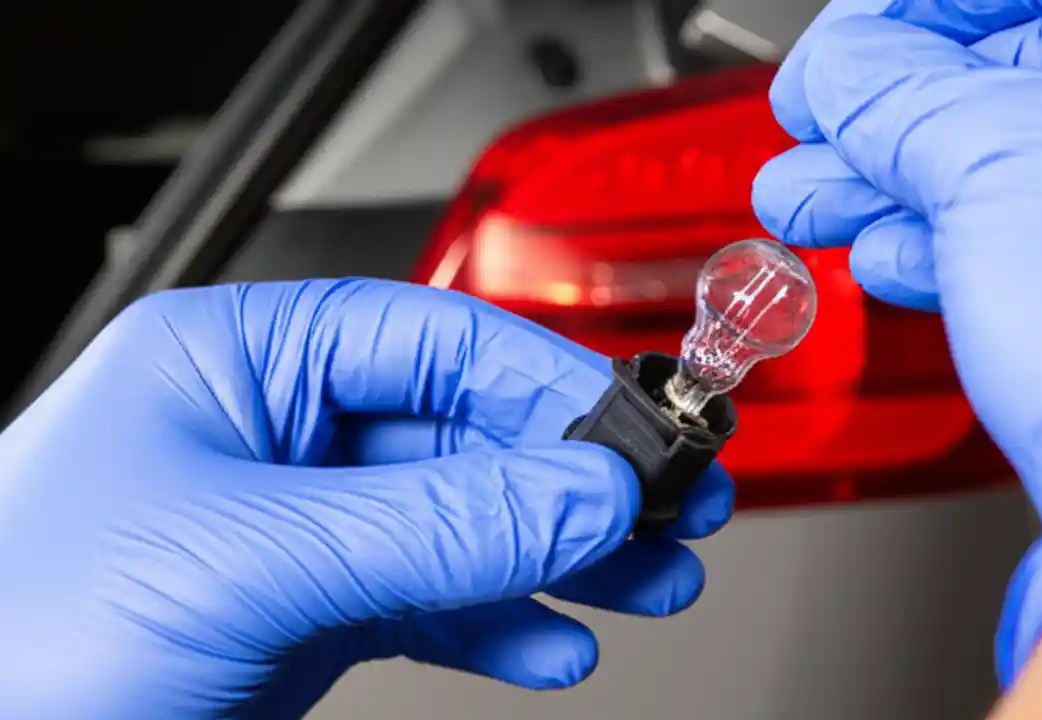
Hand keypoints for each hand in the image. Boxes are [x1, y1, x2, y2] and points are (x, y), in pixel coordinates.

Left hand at [0, 279, 732, 717]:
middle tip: (670, 509)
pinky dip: (498, 622)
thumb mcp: (248, 556)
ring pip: (462, 524)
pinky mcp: (303, 612)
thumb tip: (582, 491)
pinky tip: (552, 642)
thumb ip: (434, 524)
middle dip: (572, 482)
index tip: (634, 431)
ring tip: (644, 582)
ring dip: (558, 558)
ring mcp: (293, 527)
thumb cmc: (16, 633)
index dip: (545, 380)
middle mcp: (271, 433)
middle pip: (464, 434)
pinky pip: (429, 601)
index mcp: (236, 361)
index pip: (432, 336)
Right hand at [753, 0, 1041, 684]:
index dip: (907, 11)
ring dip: (884, 178)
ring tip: (805, 198)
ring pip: (999, 157)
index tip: (840, 48)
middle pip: (1007, 65)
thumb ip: (894, 96)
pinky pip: (1015, 231)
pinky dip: (936, 237)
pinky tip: (880, 250)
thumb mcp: (989, 154)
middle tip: (811, 123)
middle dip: (882, 104)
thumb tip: (839, 74)